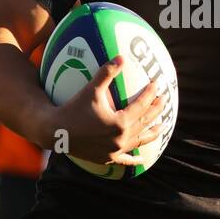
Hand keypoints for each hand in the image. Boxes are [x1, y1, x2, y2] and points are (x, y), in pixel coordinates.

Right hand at [49, 56, 164, 166]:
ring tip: (162, 126)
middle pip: (145, 123)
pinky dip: (135, 161)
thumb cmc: (73, 108)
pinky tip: (142, 160)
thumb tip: (121, 57)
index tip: (156, 85)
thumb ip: (106, 73)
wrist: (55, 132)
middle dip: (156, 110)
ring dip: (152, 133)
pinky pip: (125, 161)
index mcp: (120, 122)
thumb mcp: (91, 89)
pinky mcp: (107, 159)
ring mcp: (115, 151)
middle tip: (163, 100)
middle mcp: (120, 139)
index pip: (141, 106)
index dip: (150, 94)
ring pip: (139, 142)